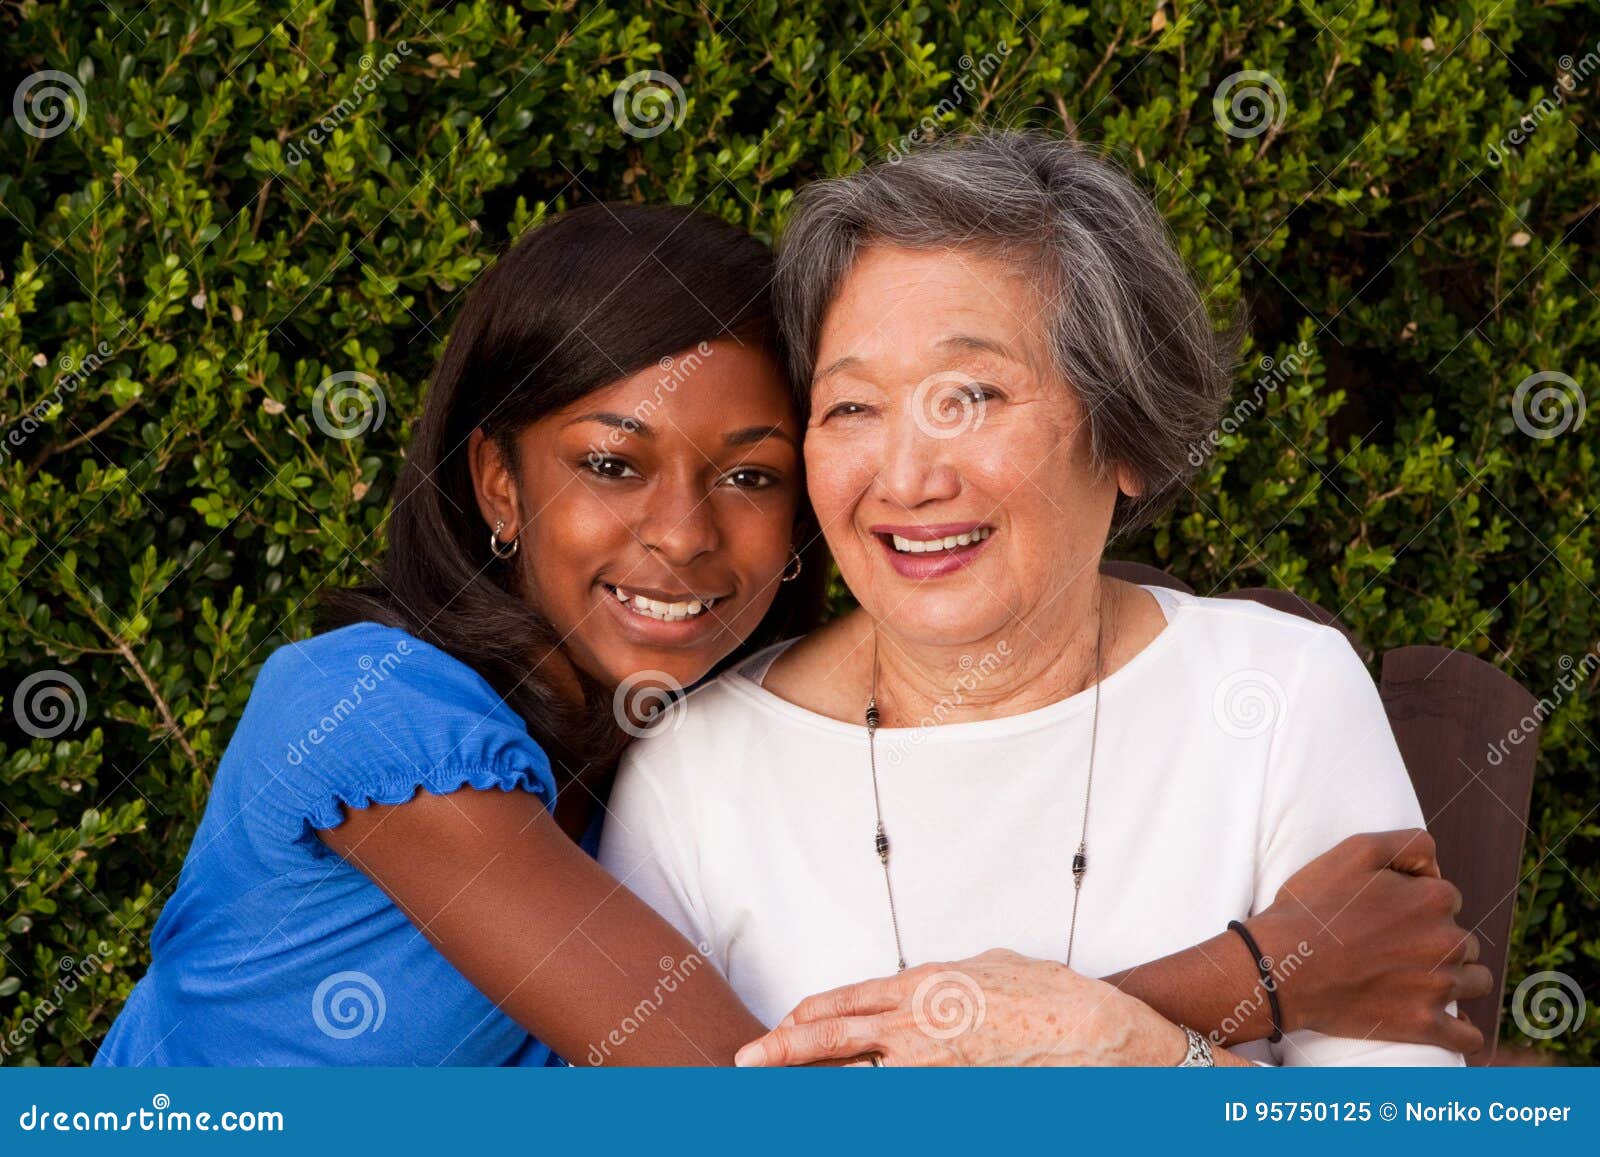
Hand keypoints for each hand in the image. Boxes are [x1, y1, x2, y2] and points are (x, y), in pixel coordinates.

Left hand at [734, 948, 1188, 1066]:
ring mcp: (930, 1063)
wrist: (1093, 1032)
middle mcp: (917, 1022)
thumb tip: (938, 981)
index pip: (845, 1000)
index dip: (806, 1016)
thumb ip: (952, 977)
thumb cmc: (1050, 996)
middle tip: (746, 1061)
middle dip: (783, 1050)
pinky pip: (893, 1100)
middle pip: (832, 1035)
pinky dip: (866, 1101)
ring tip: (782, 1092)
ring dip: (820, 1085)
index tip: (780, 1026)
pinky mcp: (949, 1091)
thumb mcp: (991, 965)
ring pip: (855, 1076)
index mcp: (924, 984)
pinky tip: (841, 1104)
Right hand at [1248, 828, 1491, 1052]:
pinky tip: (1450, 1025)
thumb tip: (1436, 869)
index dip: (1417, 900)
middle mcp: (1448, 942)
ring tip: (1419, 978)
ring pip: (1475, 981)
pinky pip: (1468, 1038)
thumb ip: (1410, 844)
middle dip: (1438, 940)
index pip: (1447, 896)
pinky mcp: (1425, 1024)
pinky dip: (1463, 1032)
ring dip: (1456, 979)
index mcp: (1434, 899)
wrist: (1283, 965)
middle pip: (1464, 939)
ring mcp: (1439, 987)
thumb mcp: (1356, 850)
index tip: (1387, 911)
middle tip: (1395, 946)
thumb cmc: (1314, 906)